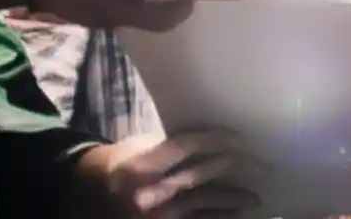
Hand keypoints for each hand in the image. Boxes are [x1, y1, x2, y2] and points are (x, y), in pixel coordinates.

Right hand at [63, 131, 264, 218]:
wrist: (87, 197)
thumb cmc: (120, 164)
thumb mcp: (140, 147)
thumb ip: (171, 145)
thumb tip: (214, 139)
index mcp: (141, 163)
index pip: (187, 145)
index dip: (217, 140)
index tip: (241, 139)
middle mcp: (148, 191)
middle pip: (200, 174)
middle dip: (235, 168)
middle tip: (262, 166)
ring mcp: (156, 216)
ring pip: (203, 203)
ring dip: (232, 199)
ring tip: (253, 197)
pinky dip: (217, 217)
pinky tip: (234, 213)